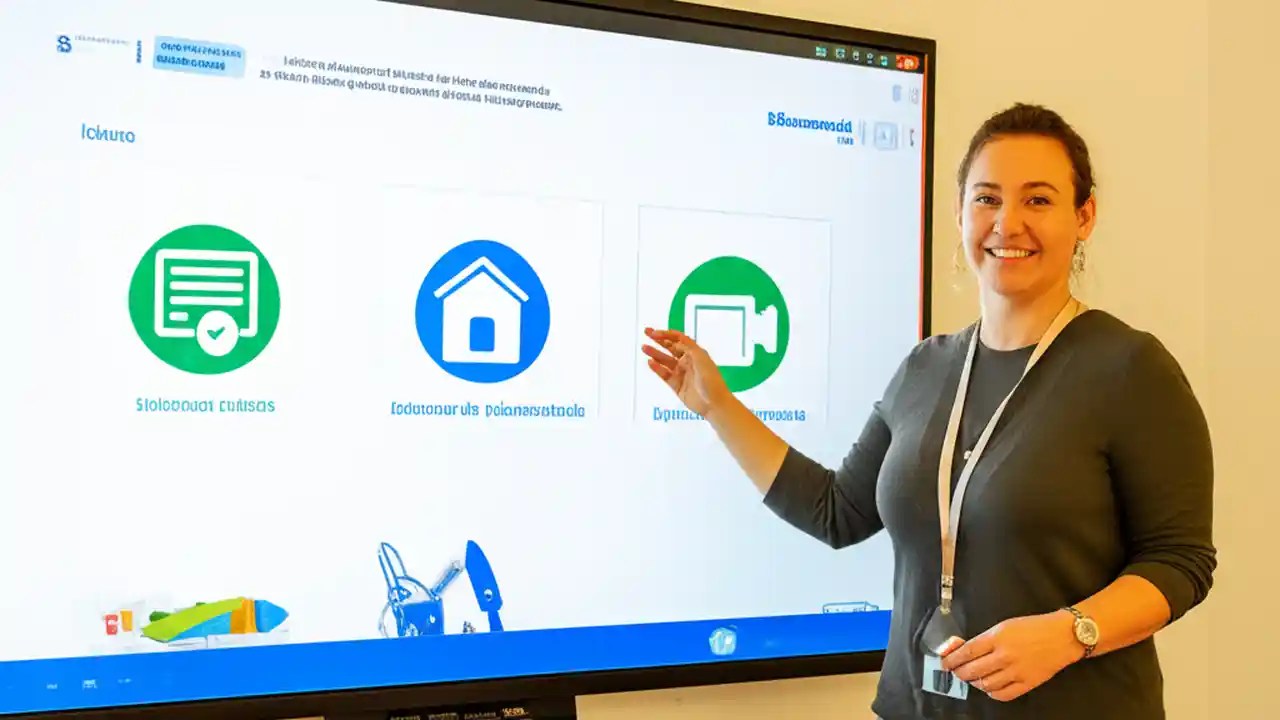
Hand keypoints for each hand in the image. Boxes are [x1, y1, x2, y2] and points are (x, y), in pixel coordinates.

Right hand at [641, 328, 731, 416]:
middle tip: (646, 333)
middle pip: (670, 347)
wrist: (714, 403)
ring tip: (644, 348)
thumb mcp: (701, 359)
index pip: (679, 339)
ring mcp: (681, 373)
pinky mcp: (676, 385)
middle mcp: (687, 361)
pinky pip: (664, 374)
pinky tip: (650, 362)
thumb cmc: (711, 380)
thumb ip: (688, 348)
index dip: (667, 334)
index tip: (655, 333)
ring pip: (665, 360)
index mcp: (695, 353)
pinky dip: (657, 368)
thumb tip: (674, 342)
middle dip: (658, 340)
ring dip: (655, 353)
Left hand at [938, 610, 1082, 701]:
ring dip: (974, 682)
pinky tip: (990, 687)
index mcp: (997, 637)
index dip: (952, 659)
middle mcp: (1004, 655)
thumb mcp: (1004, 625)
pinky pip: (1003, 694)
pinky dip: (992, 692)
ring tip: (972, 677)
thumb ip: (984, 638)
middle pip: (972, 670)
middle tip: (956, 670)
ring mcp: (1016, 671)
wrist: (1062, 636)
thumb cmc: (1034, 627)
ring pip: (985, 684)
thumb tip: (965, 648)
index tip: (946, 662)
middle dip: (959, 672)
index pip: (966, 652)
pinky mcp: (1027, 683)